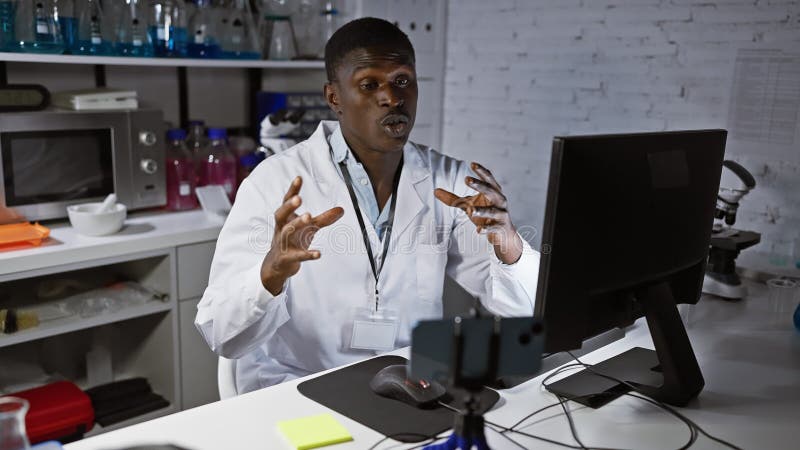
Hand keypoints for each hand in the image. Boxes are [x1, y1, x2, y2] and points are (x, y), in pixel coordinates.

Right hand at [261, 176, 343, 294]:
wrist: (278, 265)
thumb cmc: (293, 241)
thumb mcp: (310, 228)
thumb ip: (324, 219)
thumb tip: (342, 209)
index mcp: (285, 219)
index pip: (286, 202)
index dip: (292, 190)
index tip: (299, 178)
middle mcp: (281, 229)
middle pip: (280, 215)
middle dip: (289, 206)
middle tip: (299, 199)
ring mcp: (282, 244)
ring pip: (286, 233)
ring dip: (296, 224)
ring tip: (309, 216)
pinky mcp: (286, 258)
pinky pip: (296, 256)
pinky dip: (307, 254)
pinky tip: (318, 253)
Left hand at [434, 162, 522, 264]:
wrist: (502, 234)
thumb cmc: (484, 215)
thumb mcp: (468, 205)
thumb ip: (453, 199)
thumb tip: (435, 191)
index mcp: (493, 192)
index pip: (488, 179)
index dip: (481, 171)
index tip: (472, 164)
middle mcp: (499, 200)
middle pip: (490, 190)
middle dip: (479, 185)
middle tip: (467, 179)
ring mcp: (501, 214)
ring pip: (492, 211)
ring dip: (481, 210)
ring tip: (470, 210)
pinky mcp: (500, 227)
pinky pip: (493, 228)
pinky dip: (486, 229)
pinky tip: (479, 231)